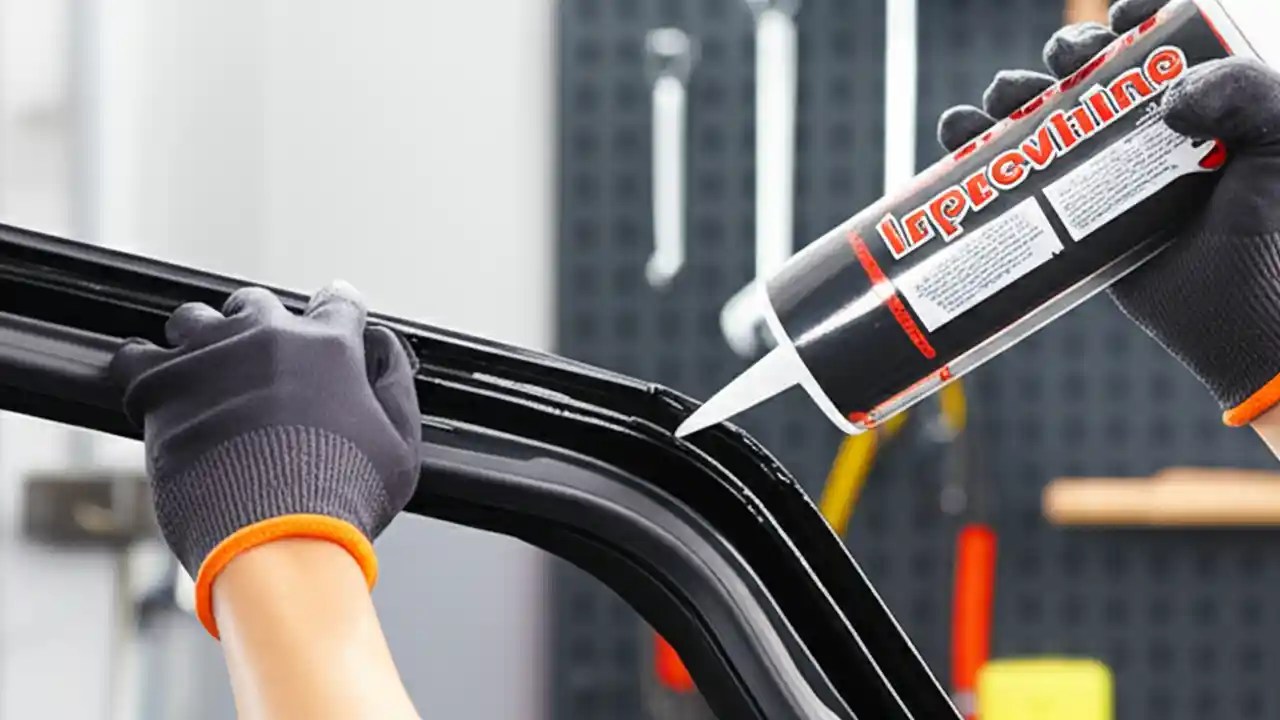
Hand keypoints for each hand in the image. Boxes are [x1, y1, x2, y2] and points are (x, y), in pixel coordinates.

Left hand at [111, 281, 421, 635]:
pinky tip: (155, 394)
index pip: (338, 302)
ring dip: (199, 344)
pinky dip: (143, 371)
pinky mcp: (161, 386)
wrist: (277, 543)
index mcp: (331, 346)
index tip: (328, 327)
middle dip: (257, 331)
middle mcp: (269, 336)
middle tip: (255, 372)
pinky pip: (135, 357)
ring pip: (193, 320)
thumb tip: (381, 343)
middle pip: (255, 305)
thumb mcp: (402, 445)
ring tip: (202, 382)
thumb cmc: (346, 501)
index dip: (336, 312)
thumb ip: (395, 382)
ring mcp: (211, 356)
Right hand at [936, 0, 1279, 425]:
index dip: (1131, 20)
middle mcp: (1144, 130)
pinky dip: (973, 151)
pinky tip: (961, 140)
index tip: (1122, 24)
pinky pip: (1012, 174)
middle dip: (1063, 52)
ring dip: (1008, 95)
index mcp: (1199, 101)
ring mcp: (1101, 172)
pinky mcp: (1063, 215)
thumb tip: (1170, 100)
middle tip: (1060, 68)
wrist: (1236, 319)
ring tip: (1000, 104)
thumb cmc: (1273, 230)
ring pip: (1040, 114)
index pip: (1156, 41)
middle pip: (1088, 68)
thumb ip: (1247, 93)